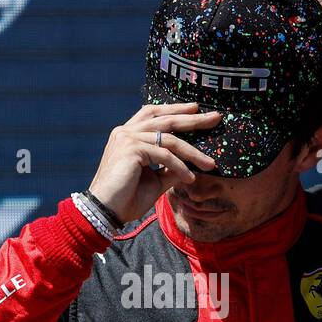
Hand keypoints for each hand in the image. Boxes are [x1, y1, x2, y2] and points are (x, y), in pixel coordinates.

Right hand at [88, 103, 220, 223]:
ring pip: (170, 139)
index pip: (153, 113)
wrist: (105, 211)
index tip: (196, 110)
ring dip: (193, 153)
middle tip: (216, 118)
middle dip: (193, 118)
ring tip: (211, 164)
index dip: (175, 109)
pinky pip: (164, 155)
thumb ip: (170, 169)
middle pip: (165, 118)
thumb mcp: (155, 180)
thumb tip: (191, 165)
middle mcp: (126, 131)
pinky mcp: (131, 148)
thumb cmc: (126, 198)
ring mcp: (127, 138)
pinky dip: (180, 167)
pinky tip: (190, 179)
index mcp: (127, 134)